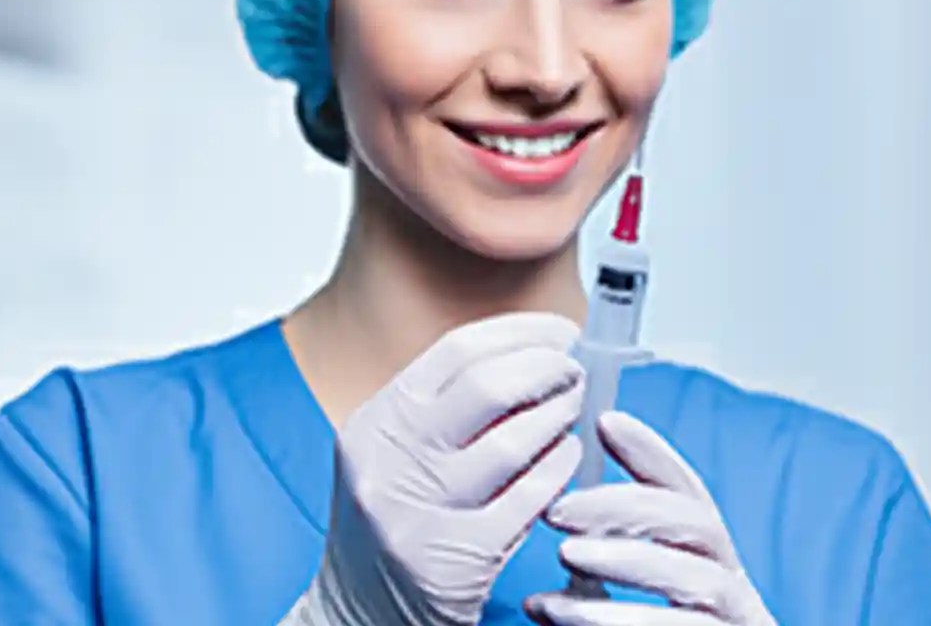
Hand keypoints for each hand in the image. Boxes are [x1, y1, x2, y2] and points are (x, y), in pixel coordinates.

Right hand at [281, 313, 586, 625]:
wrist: (355, 612)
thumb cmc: (392, 522)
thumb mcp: (393, 451)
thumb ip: (443, 405)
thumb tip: (526, 352)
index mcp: (377, 421)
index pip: (457, 351)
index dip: (521, 332)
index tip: (561, 332)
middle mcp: (390, 461)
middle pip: (488, 386)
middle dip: (548, 369)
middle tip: (575, 371)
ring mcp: (421, 512)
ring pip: (514, 442)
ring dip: (560, 417)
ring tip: (574, 411)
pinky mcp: (456, 560)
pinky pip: (528, 499)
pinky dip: (559, 469)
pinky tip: (567, 458)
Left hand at [526, 411, 775, 625]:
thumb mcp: (635, 597)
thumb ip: (611, 553)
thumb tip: (549, 496)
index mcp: (710, 563)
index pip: (690, 493)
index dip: (654, 453)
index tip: (607, 422)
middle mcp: (730, 590)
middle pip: (696, 525)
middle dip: (628, 506)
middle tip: (559, 507)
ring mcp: (734, 625)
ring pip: (697, 580)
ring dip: (627, 561)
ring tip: (562, 556)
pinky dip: (613, 621)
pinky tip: (554, 613)